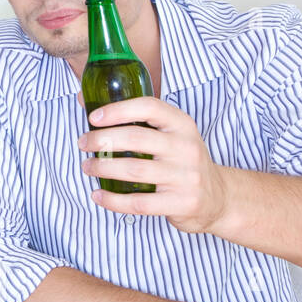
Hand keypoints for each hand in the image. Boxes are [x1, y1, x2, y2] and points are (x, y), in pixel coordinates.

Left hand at [76, 95, 229, 233]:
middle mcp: (186, 148)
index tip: (93, 118)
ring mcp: (186, 177)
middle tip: (83, 144)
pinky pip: (139, 203)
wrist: (218, 197)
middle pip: (135, 138)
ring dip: (102, 168)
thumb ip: (135, 119)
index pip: (149, 107)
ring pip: (134, 170)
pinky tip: (98, 195)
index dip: (118, 110)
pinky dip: (113, 200)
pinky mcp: (182, 203)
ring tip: (87, 167)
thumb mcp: (170, 135)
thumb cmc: (182, 161)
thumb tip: (85, 99)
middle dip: (101, 140)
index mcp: (182, 125)